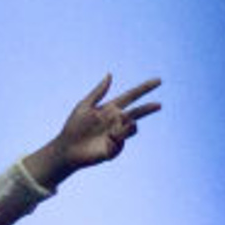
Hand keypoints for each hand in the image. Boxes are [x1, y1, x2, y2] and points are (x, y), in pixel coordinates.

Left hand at [44, 74, 161, 175]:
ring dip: (123, 129)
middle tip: (158, 105)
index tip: (158, 81)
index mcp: (111, 108)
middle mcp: (117, 121)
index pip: (131, 96)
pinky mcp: (115, 149)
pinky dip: (113, 140)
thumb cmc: (73, 127)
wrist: (66, 149)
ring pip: (132, 128)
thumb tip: (110, 74)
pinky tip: (103, 142)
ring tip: (109, 134)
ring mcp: (117, 135)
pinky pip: (121, 142)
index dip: (144, 88)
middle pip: (137, 112)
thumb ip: (98, 92)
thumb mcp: (84, 106)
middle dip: (148, 108)